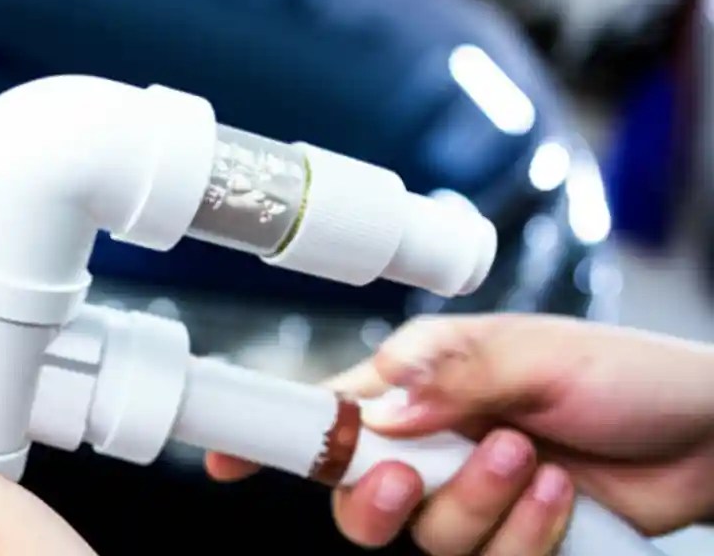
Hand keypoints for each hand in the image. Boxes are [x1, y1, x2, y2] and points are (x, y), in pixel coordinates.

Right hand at [206, 314, 713, 553]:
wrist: (705, 433)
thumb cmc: (624, 373)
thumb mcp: (538, 350)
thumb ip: (454, 374)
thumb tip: (385, 408)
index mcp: (421, 387)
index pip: (327, 411)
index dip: (270, 433)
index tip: (222, 455)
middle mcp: (435, 447)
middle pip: (359, 500)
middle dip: (377, 500)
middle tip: (407, 476)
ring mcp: (474, 499)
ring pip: (428, 538)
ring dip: (479, 503)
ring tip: (532, 456)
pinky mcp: (515, 543)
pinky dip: (526, 533)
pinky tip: (558, 492)